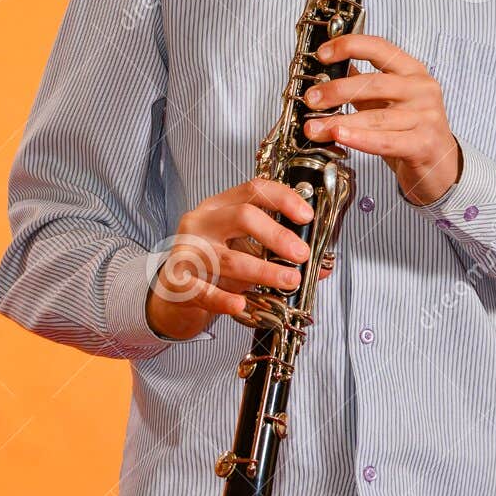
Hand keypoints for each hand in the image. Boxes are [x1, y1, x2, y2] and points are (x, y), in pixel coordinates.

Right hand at [145, 175, 330, 341]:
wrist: (174, 293)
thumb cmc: (214, 266)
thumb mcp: (245, 250)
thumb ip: (278, 253)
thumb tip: (321, 265)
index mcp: (220, 206)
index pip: (254, 189)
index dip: (284, 198)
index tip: (306, 216)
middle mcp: (202, 222)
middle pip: (243, 216)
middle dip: (278, 235)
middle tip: (301, 254)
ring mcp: (188, 251)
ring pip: (231, 258)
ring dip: (265, 271)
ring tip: (289, 281)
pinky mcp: (179, 281)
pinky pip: (204, 290)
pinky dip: (224, 299)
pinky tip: (241, 305)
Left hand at [301, 32, 462, 206]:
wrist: (443, 167)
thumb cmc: (414, 132)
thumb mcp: (390, 101)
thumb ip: (365, 85)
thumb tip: (331, 69)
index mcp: (413, 71)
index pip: (379, 48)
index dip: (349, 46)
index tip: (323, 54)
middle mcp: (421, 90)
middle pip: (374, 83)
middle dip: (337, 90)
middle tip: (312, 99)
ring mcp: (425, 116)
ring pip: (375, 117)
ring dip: (339, 122)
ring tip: (315, 127)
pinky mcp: (423, 143)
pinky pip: (385, 141)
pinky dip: (359, 139)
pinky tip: (340, 137)